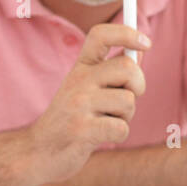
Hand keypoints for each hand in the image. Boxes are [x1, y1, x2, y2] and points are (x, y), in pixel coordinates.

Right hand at [24, 23, 149, 185]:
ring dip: (126, 116)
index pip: (101, 35)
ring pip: (128, 101)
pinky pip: (121, 128)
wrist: (39, 152)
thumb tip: (141, 48)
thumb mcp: (88, 89)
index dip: (127, 33)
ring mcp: (78, 104)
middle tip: (127, 97)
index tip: (147, 42)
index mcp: (80, 67)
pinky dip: (118, 135)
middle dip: (138, 85)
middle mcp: (78, 80)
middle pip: (127, 67)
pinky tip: (101, 136)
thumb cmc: (72, 119)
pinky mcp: (81, 129)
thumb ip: (113, 70)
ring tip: (106, 120)